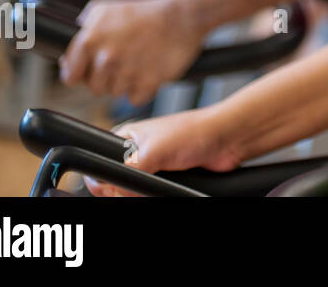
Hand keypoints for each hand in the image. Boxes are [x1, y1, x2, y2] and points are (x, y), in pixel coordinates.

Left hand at [60, 0, 206, 103]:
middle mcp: (106, 58)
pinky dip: (142, 89)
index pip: (70, 76)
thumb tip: (70, 53)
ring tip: (138, 63)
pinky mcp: (148, 83)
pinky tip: (148, 71)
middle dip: (106, 78)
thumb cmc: (145, 11)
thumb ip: (83, 29)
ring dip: (125, 83)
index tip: (90, 71)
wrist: (181, 15)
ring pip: (115, 93)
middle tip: (123, 63)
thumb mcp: (105, 9)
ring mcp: (127, 72)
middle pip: (95, 88)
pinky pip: (135, 98)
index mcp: (90, 40)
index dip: (81, 73)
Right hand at [85, 107, 244, 196]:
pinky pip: (151, 194)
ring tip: (154, 186)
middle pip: (116, 184)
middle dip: (123, 191)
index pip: (101, 165)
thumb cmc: (194, 132)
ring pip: (133, 192)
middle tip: (136, 189)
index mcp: (127, 139)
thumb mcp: (155, 151)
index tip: (114, 189)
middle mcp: (136, 153)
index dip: (104, 181)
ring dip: (140, 194)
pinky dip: (154, 196)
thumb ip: (130, 170)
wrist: (226, 140)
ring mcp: (152, 167)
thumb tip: (114, 188)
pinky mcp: (166, 179)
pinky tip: (161, 192)